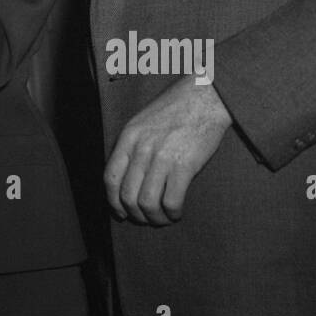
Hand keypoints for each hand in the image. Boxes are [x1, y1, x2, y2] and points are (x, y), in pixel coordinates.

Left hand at [104, 76, 231, 225]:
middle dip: (136, 214)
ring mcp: (162, 157)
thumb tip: (128, 178)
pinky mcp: (184, 165)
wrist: (204, 96)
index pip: (110, 178)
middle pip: (128, 196)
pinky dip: (173, 213)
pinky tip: (177, 212)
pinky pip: (171, 201)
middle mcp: (141, 148)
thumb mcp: (143, 121)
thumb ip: (133, 146)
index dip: (113, 201)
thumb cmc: (176, 109)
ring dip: (155, 218)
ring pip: (148, 203)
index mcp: (128, 137)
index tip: (121, 212)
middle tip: (147, 218)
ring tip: (164, 218)